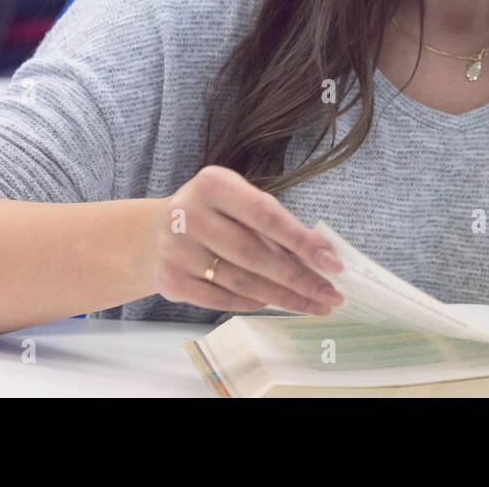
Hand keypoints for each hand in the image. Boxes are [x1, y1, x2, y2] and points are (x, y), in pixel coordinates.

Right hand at [147, 165, 345, 314]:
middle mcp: (190, 214)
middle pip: (255, 254)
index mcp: (213, 184)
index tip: (333, 263)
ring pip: (241, 281)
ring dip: (283, 296)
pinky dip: (253, 303)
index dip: (302, 241)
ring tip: (312, 304)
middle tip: (331, 295)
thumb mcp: (238, 202)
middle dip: (299, 278)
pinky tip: (274, 303)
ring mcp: (176, 250)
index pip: (266, 215)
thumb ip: (273, 223)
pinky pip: (222, 299)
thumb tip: (321, 256)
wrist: (155, 233)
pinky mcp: (171, 281)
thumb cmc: (213, 214)